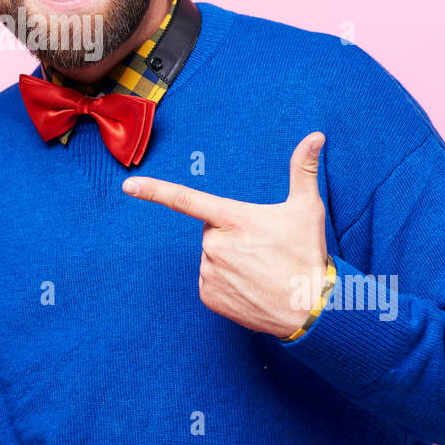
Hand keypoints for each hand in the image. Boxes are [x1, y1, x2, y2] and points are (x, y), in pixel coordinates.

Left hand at [121, 133, 329, 337]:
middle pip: (212, 231)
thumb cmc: (307, 254)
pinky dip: (227, 283)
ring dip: (230, 260)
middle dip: (231, 235)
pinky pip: (210, 281)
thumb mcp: (308, 208)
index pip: (185, 199)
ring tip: (260, 270)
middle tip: (262, 249)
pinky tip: (250, 287)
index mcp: (232, 218)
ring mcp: (209, 272)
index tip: (128, 185)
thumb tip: (316, 136)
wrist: (310, 309)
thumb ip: (304, 169)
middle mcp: (215, 245)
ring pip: (212, 257)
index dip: (154, 190)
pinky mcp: (209, 296)